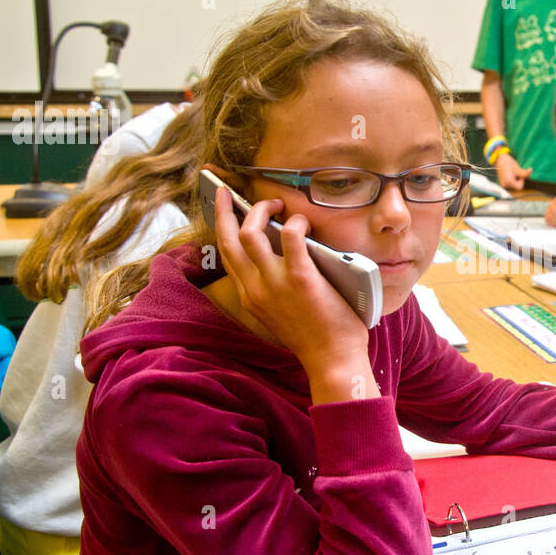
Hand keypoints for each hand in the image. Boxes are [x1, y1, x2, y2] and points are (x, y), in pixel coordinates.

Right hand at [211, 186, 369, 380]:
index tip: (223, 211)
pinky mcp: (300, 278)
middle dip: (225, 211)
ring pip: (250, 232)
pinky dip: (295, 223)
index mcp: (249, 298)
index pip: (227, 257)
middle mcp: (254, 289)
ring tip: (277, 205)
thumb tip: (282, 254)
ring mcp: (274, 283)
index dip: (223, 230)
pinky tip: (303, 223)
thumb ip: (274, 289)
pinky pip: (290, 236)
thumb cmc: (316, 338)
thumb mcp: (281, 314)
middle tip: (228, 193)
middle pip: (228, 239)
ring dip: (261, 210)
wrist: (332, 362)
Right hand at [495, 153, 531, 189]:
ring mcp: (503, 184)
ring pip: (514, 185)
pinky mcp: (502, 183)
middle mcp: (505, 184)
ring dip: (515, 180)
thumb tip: (531, 170)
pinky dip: (512, 180)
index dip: (522, 181)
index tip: (519, 174)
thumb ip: (524, 173)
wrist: (500, 159)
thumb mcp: (517, 168)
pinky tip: (510, 174)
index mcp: (509, 181)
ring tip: (512, 172)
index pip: (519, 187)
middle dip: (518, 180)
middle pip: (516, 187)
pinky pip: (510, 184)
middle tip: (516, 172)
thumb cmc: (508, 163)